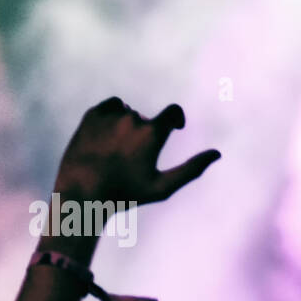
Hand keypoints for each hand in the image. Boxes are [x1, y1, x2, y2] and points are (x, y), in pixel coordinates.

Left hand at [53, 98, 220, 204]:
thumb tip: (217, 153)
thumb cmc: (125, 194)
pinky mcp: (92, 114)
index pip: (174, 112)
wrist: (82, 192)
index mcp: (152, 133)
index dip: (176, 119)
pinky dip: (114, 116)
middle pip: (148, 119)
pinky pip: (112, 106)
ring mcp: (110, 115)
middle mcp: (132, 118)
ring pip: (129, 112)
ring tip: (120, 150)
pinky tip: (110, 135)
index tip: (175, 128)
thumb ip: (192, 169)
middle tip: (135, 160)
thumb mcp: (163, 188)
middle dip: (147, 133)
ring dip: (129, 124)